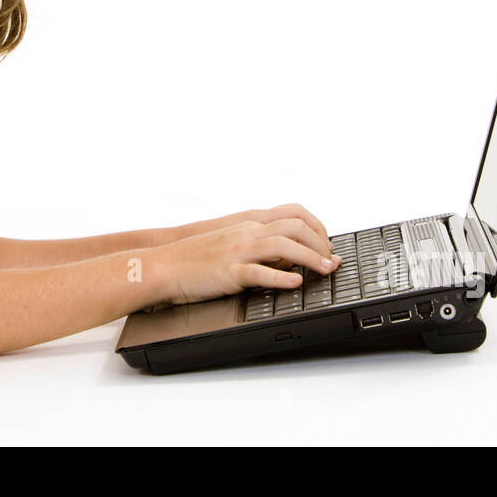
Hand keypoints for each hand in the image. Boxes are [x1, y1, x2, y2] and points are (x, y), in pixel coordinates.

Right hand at [174, 204, 334, 266]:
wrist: (165, 264)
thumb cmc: (196, 257)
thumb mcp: (233, 242)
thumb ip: (260, 244)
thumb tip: (289, 255)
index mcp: (250, 224)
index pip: (294, 213)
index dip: (318, 227)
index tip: (328, 244)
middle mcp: (248, 232)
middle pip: (296, 226)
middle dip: (321, 243)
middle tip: (331, 261)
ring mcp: (239, 250)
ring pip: (284, 245)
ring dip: (311, 258)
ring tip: (326, 271)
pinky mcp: (230, 271)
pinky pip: (260, 271)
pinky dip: (281, 277)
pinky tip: (295, 283)